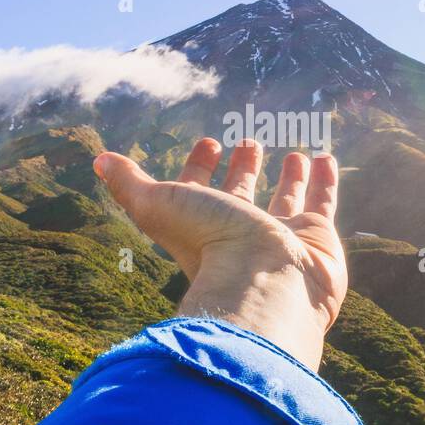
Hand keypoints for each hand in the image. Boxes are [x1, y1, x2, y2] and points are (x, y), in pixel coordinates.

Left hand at [93, 138, 346, 370]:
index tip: (207, 142)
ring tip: (294, 154)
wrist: (267, 281)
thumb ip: (129, 184)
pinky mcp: (318, 238)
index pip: (198, 192)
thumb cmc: (209, 245)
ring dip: (288, 176)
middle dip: (243, 168)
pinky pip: (323, 203)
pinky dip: (325, 180)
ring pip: (286, 199)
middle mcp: (242, 233)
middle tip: (248, 143)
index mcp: (203, 227)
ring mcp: (282, 237)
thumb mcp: (159, 205)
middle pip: (242, 196)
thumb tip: (99, 160)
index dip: (199, 166)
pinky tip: (325, 158)